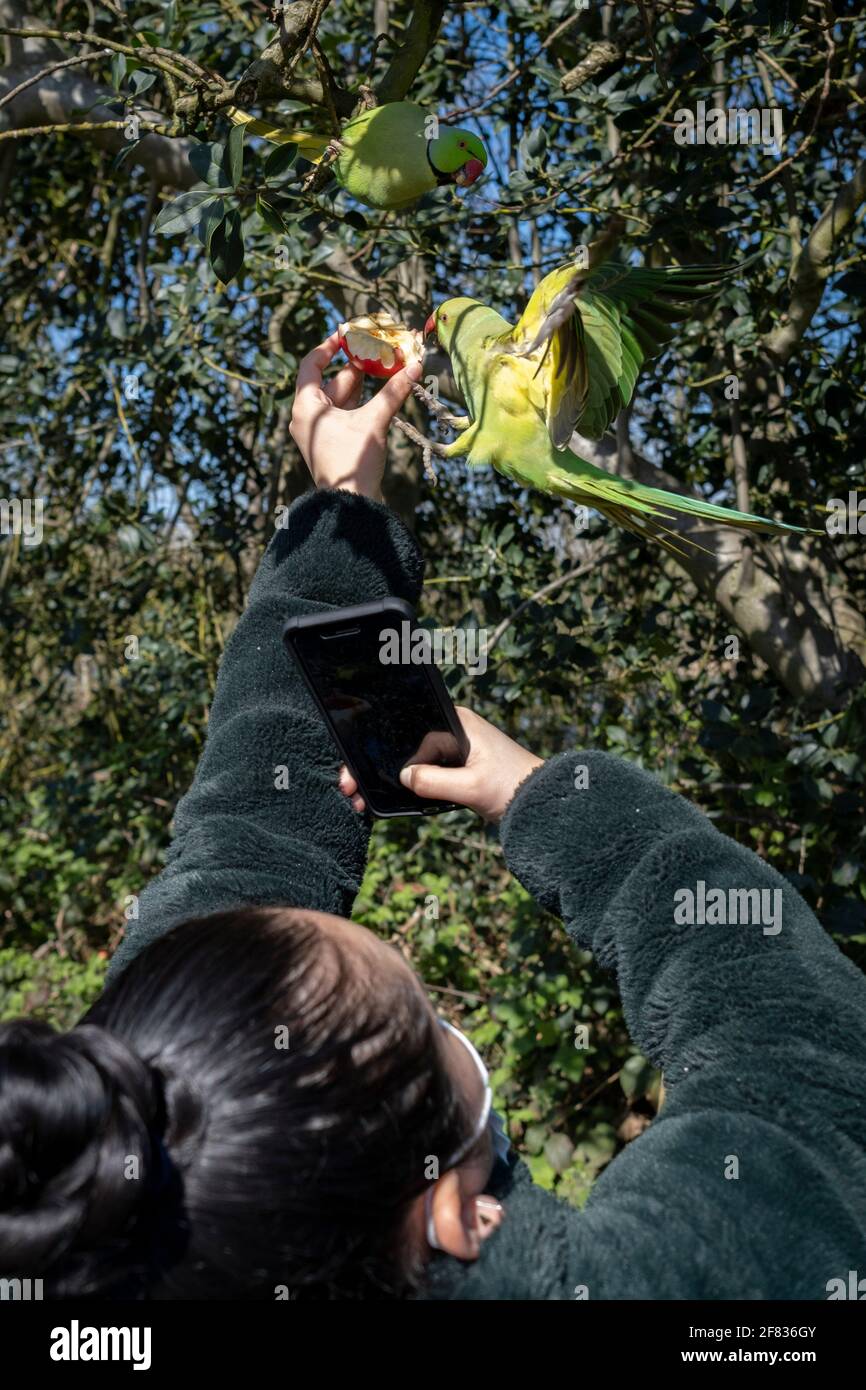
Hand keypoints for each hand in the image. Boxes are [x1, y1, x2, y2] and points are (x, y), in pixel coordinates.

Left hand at [290, 329, 421, 501]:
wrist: (350, 505)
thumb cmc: (353, 460)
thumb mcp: (375, 421)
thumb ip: (393, 392)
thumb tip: (415, 366)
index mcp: (306, 406)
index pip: (311, 365)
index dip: (328, 347)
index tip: (345, 335)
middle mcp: (307, 417)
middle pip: (331, 382)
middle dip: (356, 367)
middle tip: (378, 350)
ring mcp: (319, 432)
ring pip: (340, 399)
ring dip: (362, 386)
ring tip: (385, 369)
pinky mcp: (331, 444)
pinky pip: (344, 415)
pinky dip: (361, 404)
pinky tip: (381, 395)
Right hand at [338, 706, 543, 822]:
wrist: (544, 803)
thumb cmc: (515, 787)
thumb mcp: (471, 788)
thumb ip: (435, 782)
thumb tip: (403, 777)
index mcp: (456, 723)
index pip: (405, 731)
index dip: (377, 751)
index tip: (354, 772)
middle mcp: (452, 731)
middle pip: (402, 745)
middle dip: (374, 766)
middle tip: (349, 789)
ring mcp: (454, 751)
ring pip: (411, 762)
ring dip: (388, 779)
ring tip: (360, 798)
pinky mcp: (457, 769)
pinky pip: (425, 774)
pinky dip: (407, 787)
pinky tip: (387, 799)